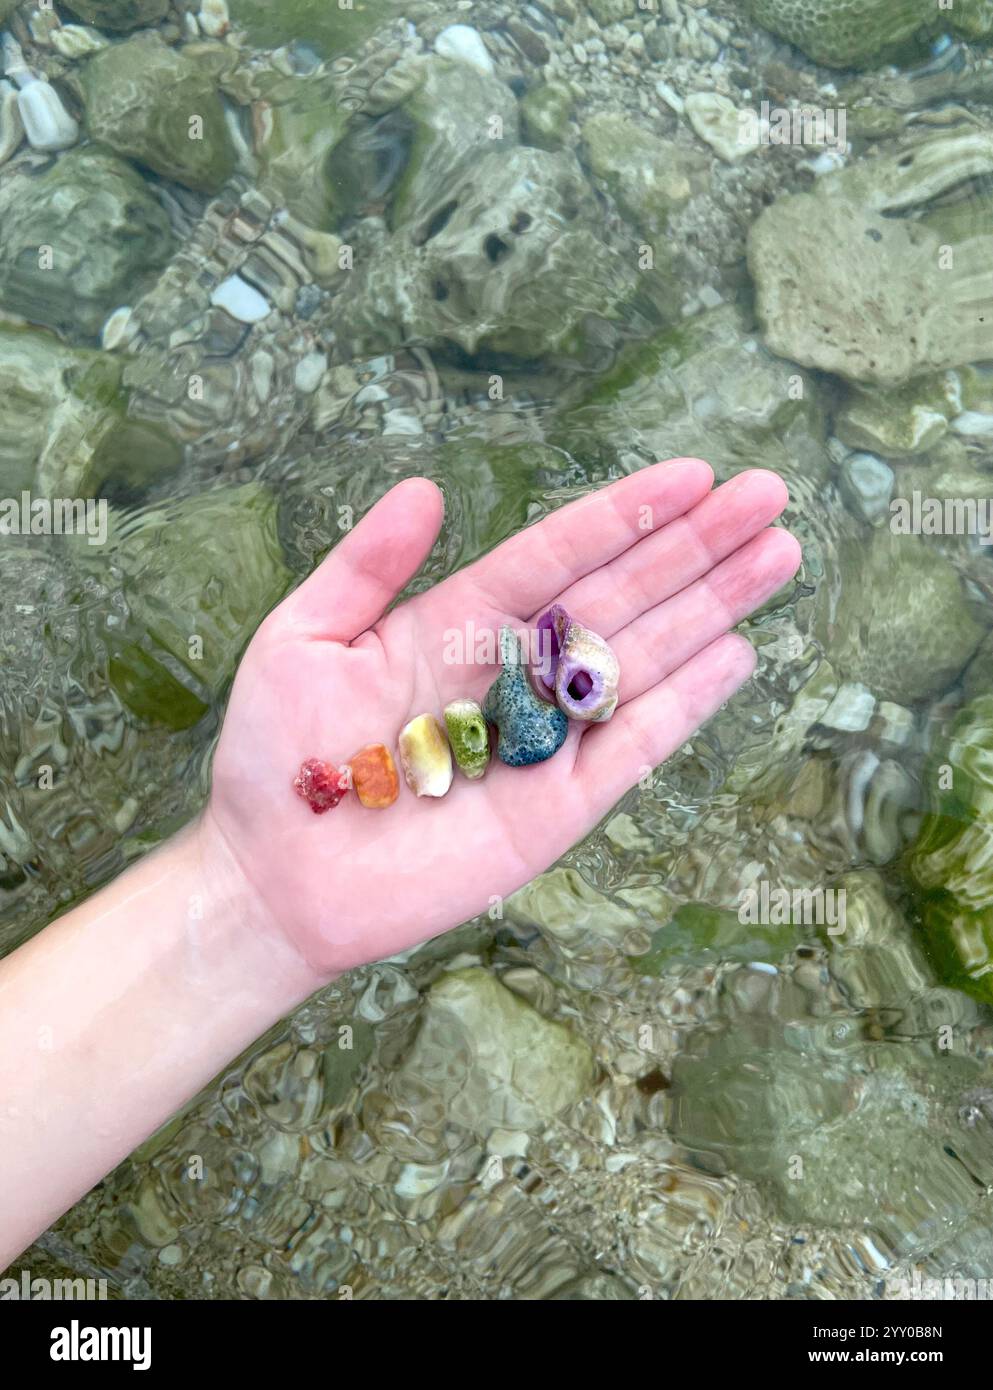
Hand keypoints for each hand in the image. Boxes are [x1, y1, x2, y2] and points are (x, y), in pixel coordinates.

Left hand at [204, 459, 800, 977]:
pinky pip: (631, 750)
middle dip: (696, 547)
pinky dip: (684, 706)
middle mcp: (514, 673)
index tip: (692, 475)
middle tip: (768, 494)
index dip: (625, 514)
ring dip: (711, 610)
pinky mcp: (557, 808)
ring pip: (641, 662)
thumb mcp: (300, 639)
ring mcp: (542, 740)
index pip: (559, 553)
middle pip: (621, 596)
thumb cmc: (276, 758)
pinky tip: (735, 657)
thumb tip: (425, 487)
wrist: (274, 878)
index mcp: (459, 622)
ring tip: (776, 556)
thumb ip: (365, 566)